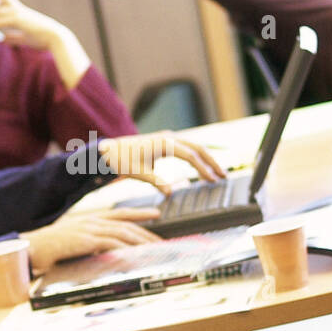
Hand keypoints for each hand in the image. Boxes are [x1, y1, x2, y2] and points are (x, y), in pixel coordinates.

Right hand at [22, 208, 161, 270]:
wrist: (30, 247)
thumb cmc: (49, 248)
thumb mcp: (73, 242)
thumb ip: (89, 243)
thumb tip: (103, 251)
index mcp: (90, 219)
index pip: (120, 213)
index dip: (139, 213)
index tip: (156, 213)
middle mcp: (93, 221)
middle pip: (127, 225)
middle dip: (147, 233)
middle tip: (162, 242)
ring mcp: (90, 229)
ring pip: (123, 233)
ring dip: (142, 242)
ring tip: (156, 251)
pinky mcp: (86, 240)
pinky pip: (113, 244)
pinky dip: (126, 250)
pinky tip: (137, 256)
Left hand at [96, 131, 225, 195]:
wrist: (108, 152)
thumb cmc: (121, 161)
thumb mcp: (138, 173)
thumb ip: (156, 182)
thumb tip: (171, 193)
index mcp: (165, 143)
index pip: (191, 155)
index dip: (204, 169)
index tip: (213, 181)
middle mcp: (168, 137)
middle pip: (197, 148)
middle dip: (212, 162)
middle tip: (223, 176)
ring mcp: (167, 138)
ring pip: (193, 147)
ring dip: (205, 159)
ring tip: (216, 173)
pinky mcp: (164, 143)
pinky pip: (185, 148)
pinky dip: (195, 157)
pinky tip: (200, 167)